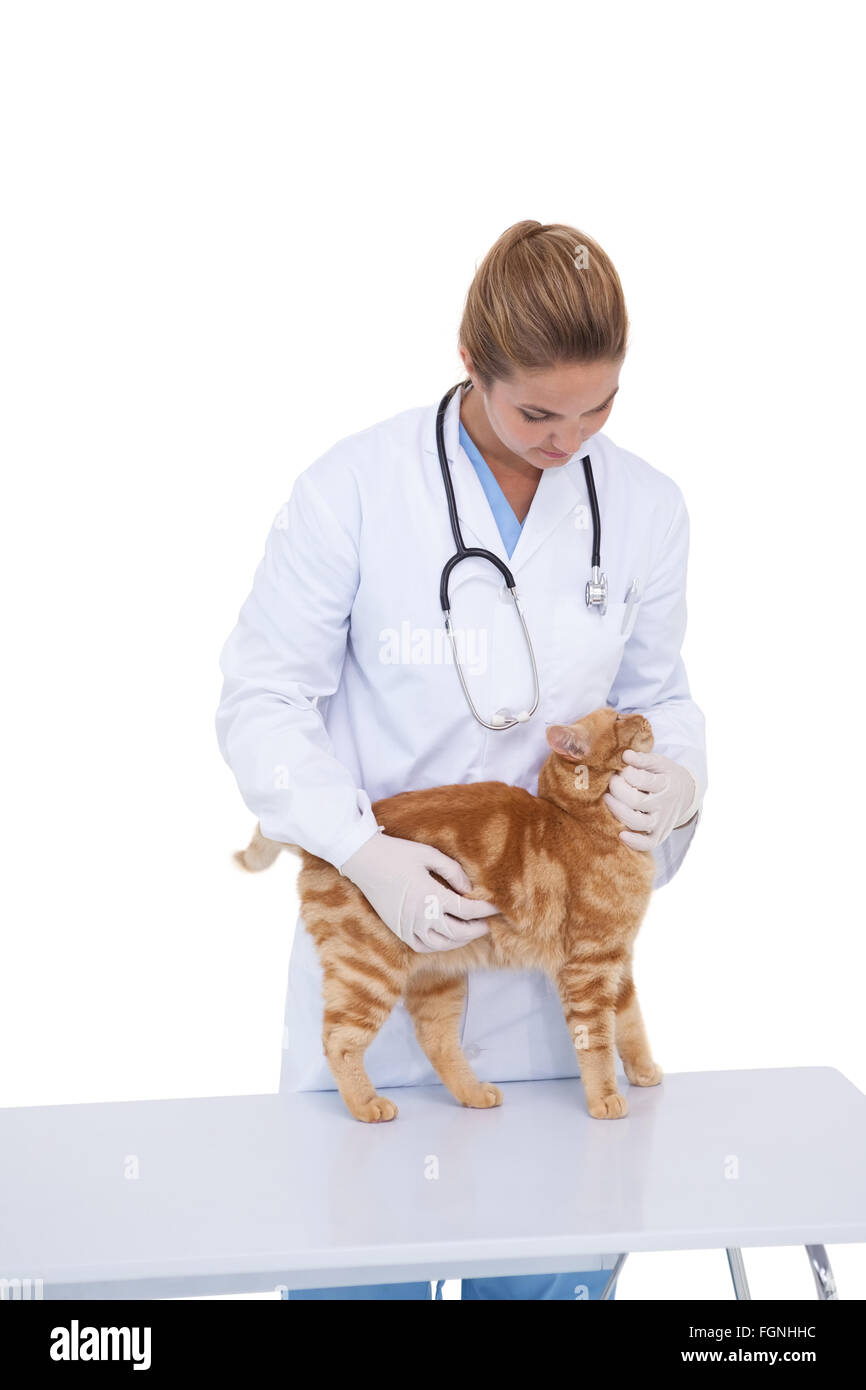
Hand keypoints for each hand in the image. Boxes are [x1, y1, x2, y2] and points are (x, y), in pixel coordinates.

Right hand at [339, 831, 498, 952]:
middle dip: (476, 929)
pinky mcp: (398, 928)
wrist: (364, 860)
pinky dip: (437, 946)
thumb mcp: (429, 855)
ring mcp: (408, 926)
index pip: (467, 910)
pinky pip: (421, 946)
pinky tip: (444, 938)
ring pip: (441, 945)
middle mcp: (421, 916)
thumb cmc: (397, 853)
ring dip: (459, 941)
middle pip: (458, 933)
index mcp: (431, 896)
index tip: (495, 906)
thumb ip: (453, 871)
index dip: (485, 910)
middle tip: (486, 923)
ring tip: (469, 932)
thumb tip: (468, 888)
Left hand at [603, 751, 698, 851]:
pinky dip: (634, 842)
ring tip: (607, 799)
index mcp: (666, 783)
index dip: (627, 774)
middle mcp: (664, 804)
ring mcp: (662, 821)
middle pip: (637, 802)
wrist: (685, 794)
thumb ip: (643, 759)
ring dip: (619, 811)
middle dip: (618, 790)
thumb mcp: (659, 763)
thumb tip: (626, 755)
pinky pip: (648, 843)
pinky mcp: (659, 834)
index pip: (643, 780)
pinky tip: (621, 834)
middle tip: (611, 781)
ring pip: (639, 822)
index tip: (621, 768)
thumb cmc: (665, 775)